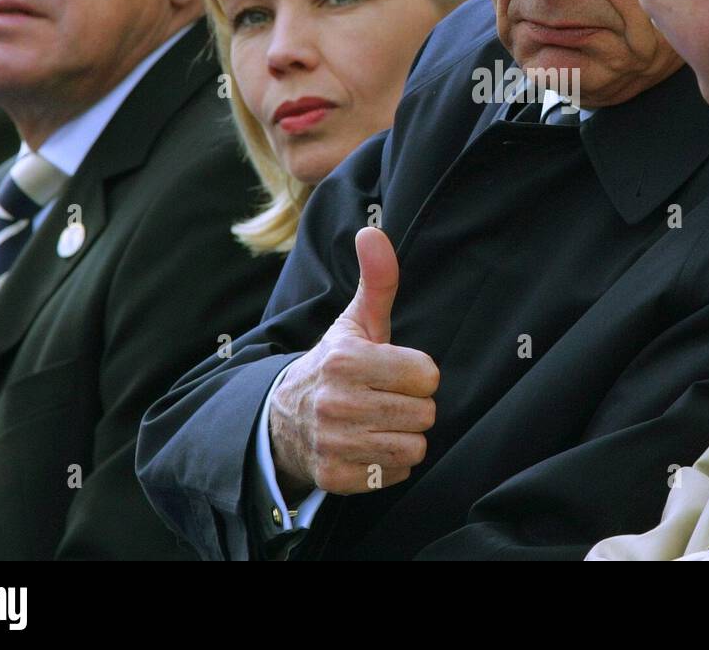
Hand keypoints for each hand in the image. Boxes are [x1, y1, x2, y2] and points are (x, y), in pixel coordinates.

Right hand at [270, 226, 438, 495]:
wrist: (281, 421)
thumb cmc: (334, 365)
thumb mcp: (355, 322)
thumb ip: (377, 280)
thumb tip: (373, 231)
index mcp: (346, 360)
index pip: (427, 375)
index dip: (417, 373)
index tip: (395, 371)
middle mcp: (337, 403)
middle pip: (425, 413)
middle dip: (413, 405)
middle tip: (387, 398)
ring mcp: (334, 444)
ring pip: (414, 447)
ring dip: (404, 436)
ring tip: (379, 421)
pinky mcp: (335, 478)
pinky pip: (396, 474)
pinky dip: (388, 465)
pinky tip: (367, 446)